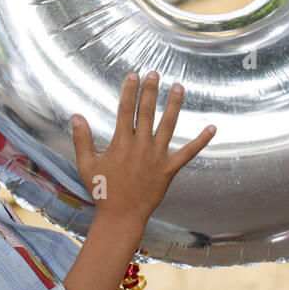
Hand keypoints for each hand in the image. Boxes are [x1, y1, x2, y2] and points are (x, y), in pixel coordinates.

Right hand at [70, 70, 215, 225]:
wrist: (121, 216)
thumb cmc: (102, 191)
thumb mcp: (86, 165)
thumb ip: (82, 139)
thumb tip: (76, 115)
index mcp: (121, 143)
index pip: (126, 110)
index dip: (129, 91)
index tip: (134, 75)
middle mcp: (141, 146)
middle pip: (147, 112)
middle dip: (151, 91)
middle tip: (155, 73)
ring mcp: (157, 157)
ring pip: (168, 126)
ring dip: (174, 105)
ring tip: (179, 87)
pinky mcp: (170, 169)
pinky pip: (189, 153)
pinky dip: (201, 141)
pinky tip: (212, 128)